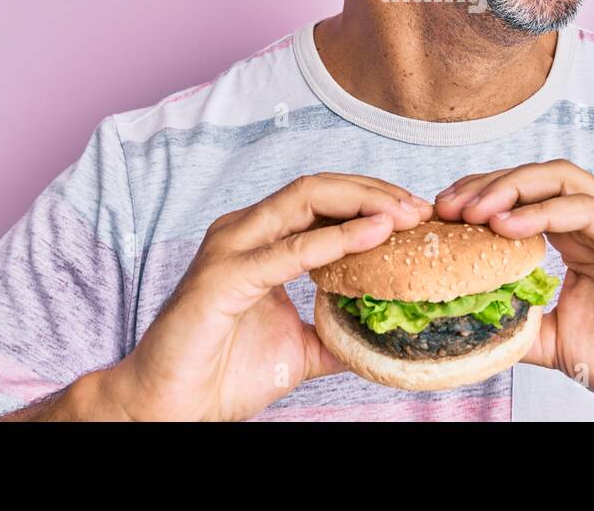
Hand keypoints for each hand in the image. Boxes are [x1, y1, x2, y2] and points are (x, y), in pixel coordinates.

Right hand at [91, 173, 432, 420]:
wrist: (172, 407)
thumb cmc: (223, 372)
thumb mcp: (300, 347)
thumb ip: (336, 330)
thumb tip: (380, 332)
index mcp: (260, 238)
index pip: (323, 198)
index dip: (373, 199)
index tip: (418, 216)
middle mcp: (244, 230)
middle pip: (318, 187)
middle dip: (374, 192)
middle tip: (421, 211)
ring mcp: (230, 247)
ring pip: (303, 199)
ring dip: (361, 202)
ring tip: (403, 215)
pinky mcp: (223, 276)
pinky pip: (288, 250)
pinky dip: (334, 239)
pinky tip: (371, 236)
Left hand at [435, 160, 593, 420]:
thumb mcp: (557, 341)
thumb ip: (519, 323)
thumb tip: (469, 323)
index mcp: (580, 238)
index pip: (525, 195)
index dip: (481, 196)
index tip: (438, 215)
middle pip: (539, 176)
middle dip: (488, 185)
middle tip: (445, 208)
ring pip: (564, 180)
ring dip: (512, 189)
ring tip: (472, 212)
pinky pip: (593, 211)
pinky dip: (548, 212)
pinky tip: (510, 227)